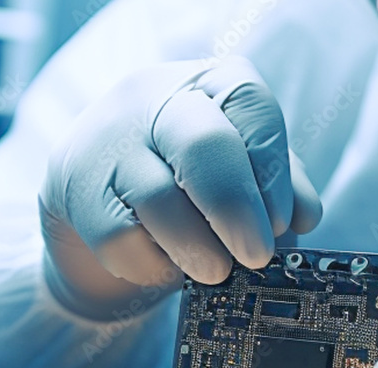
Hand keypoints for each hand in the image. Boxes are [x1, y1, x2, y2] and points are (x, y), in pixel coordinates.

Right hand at [39, 57, 321, 319]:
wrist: (91, 192)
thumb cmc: (178, 178)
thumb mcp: (234, 169)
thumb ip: (275, 186)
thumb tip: (303, 217)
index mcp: (206, 84)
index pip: (252, 108)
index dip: (273, 173)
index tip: (283, 224)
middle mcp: (152, 99)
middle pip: (205, 146)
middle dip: (238, 210)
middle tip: (255, 256)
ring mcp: (106, 142)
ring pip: (159, 199)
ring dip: (197, 249)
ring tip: (213, 272)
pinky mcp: (73, 187)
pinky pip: (120, 238)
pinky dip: (151, 264)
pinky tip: (162, 265)